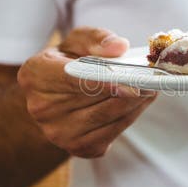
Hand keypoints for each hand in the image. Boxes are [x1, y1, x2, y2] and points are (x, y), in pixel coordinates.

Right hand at [17, 27, 155, 157]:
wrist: (53, 98)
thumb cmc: (67, 63)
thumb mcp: (77, 41)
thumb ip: (96, 38)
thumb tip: (119, 47)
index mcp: (34, 76)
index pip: (72, 78)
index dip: (102, 81)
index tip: (130, 82)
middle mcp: (41, 108)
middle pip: (94, 100)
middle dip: (128, 90)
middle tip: (152, 80)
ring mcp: (58, 133)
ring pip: (107, 118)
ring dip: (134, 105)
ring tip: (151, 89)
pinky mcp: (78, 148)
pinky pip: (112, 133)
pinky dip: (129, 118)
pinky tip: (138, 104)